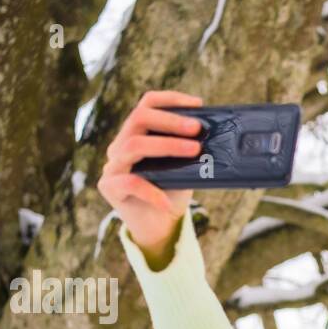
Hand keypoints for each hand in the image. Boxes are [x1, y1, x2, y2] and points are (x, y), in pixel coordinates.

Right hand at [97, 89, 205, 266]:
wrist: (160, 228)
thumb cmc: (173, 194)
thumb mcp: (185, 167)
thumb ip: (190, 149)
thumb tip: (218, 133)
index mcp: (137, 135)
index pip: (147, 104)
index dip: (170, 99)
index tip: (198, 104)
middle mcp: (120, 146)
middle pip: (138, 118)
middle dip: (170, 121)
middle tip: (197, 129)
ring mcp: (112, 165)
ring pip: (133, 145)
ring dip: (167, 146)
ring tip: (195, 151)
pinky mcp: (109, 187)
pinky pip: (130, 183)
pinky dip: (153, 192)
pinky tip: (167, 202)